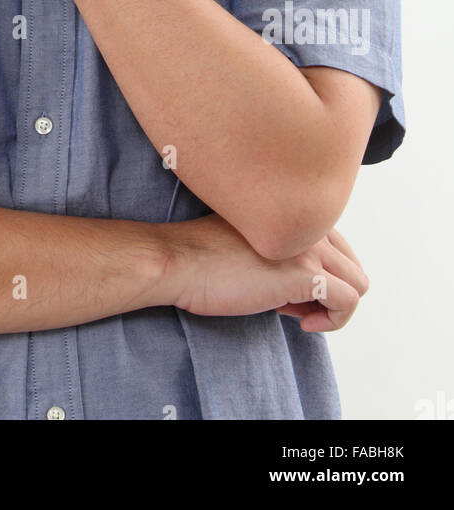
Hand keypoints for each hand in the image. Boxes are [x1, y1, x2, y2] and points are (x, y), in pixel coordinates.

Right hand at [152, 212, 368, 332]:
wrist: (178, 261)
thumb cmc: (204, 256)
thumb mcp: (253, 242)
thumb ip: (283, 248)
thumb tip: (306, 287)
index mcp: (294, 212)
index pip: (339, 248)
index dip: (320, 275)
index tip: (290, 290)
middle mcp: (308, 225)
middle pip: (353, 267)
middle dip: (330, 293)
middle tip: (295, 306)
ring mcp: (308, 248)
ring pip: (358, 284)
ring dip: (332, 307)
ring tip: (297, 314)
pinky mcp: (305, 274)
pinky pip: (348, 302)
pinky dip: (333, 321)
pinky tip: (302, 325)